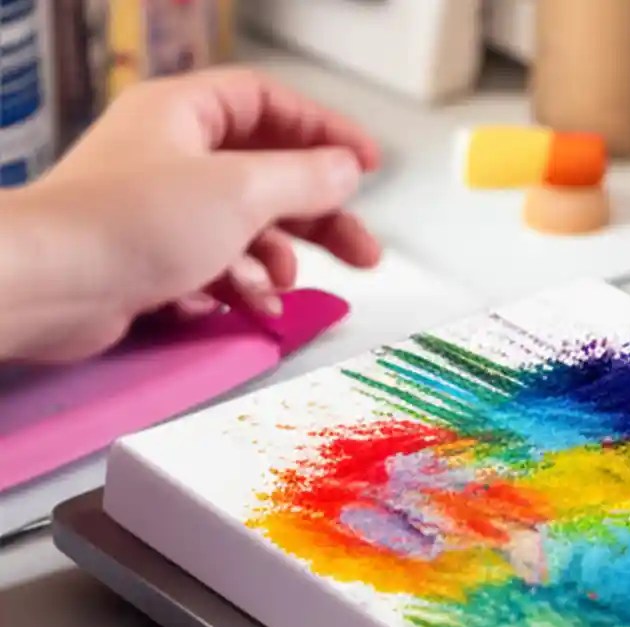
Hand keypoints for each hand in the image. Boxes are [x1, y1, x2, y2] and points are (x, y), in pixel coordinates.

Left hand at [0, 67, 380, 361]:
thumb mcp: (244, 192)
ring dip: (274, 260)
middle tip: (362, 249)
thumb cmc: (132, 223)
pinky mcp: (149, 257)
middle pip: (268, 174)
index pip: (271, 105)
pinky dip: (236, 285)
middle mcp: (171, 154)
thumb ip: (307, 179)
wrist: (51, 287)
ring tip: (284, 288)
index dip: (325, 131)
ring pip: (244, 227)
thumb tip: (347, 170)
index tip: (367, 164)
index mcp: (186, 114)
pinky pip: (214, 264)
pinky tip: (243, 306)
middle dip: (318, 217)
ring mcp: (159, 208)